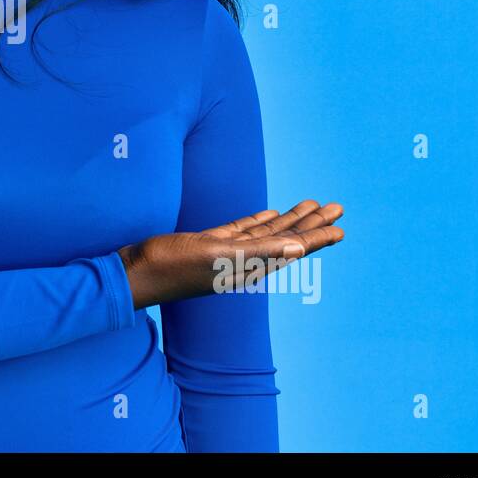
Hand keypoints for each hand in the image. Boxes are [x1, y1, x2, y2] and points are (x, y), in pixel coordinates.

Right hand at [117, 200, 344, 308]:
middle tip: (336, 207)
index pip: (292, 247)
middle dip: (311, 223)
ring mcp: (228, 252)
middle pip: (286, 238)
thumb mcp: (217, 256)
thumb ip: (258, 251)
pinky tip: (270, 213)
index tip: (340, 226)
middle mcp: (245, 259)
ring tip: (311, 204)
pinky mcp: (211, 243)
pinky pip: (244, 230)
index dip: (317, 236)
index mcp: (251, 264)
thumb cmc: (174, 267)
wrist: (137, 273)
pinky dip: (260, 220)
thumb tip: (297, 249)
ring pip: (267, 232)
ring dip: (290, 219)